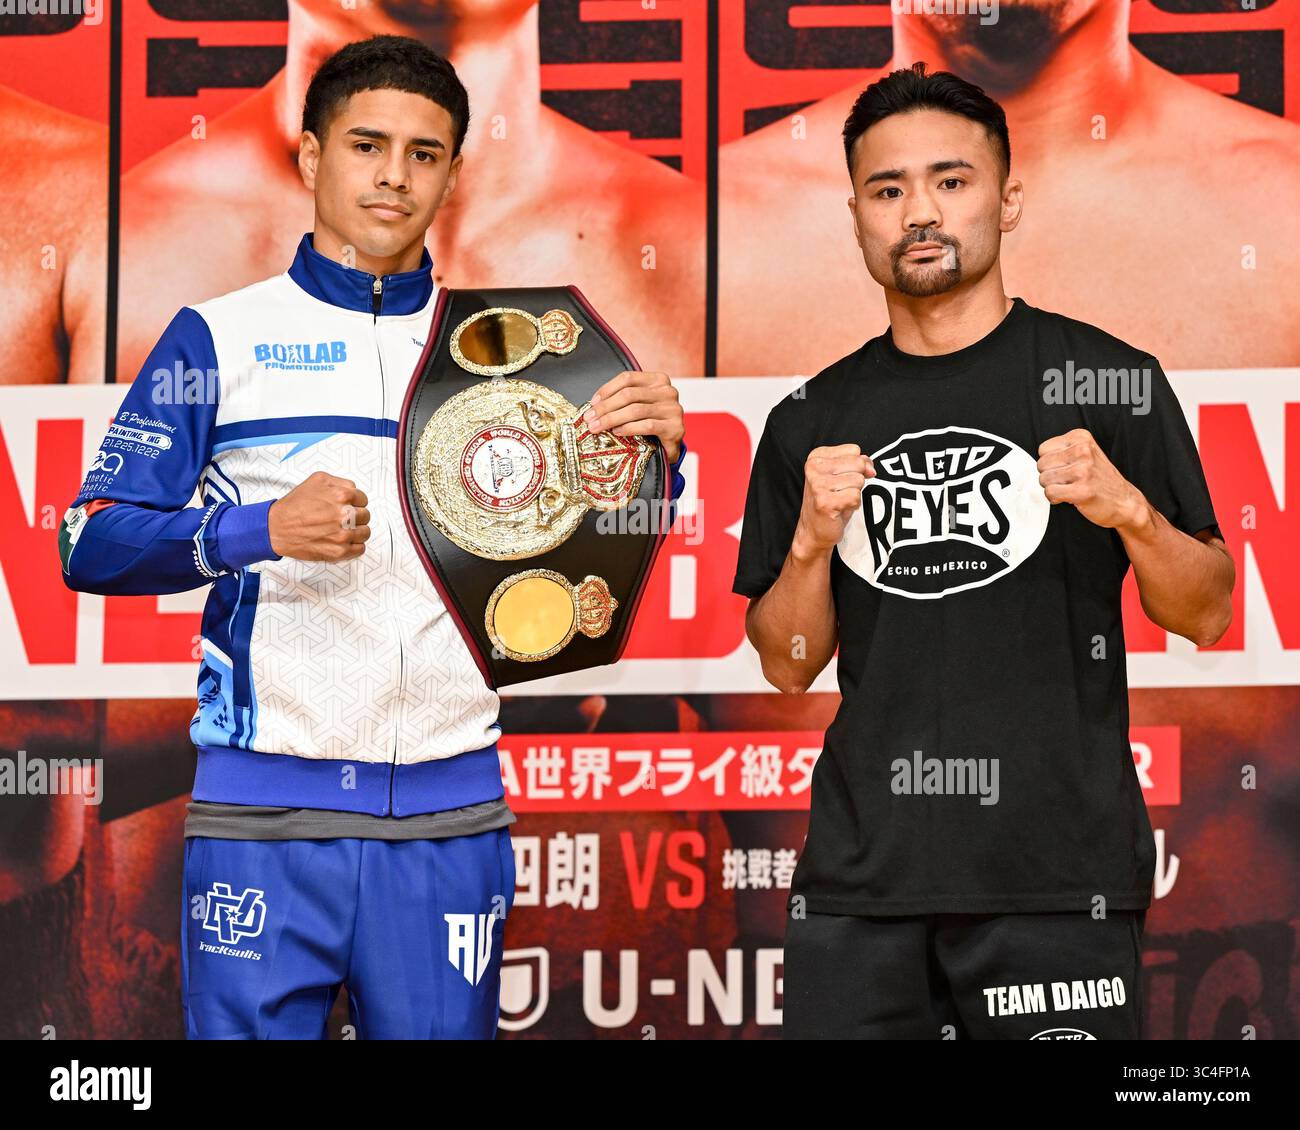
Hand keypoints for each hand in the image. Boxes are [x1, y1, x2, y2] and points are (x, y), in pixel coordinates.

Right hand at [268, 471, 370, 561]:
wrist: (276, 529)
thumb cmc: (293, 506)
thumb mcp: (316, 480)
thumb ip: (339, 482)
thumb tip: (353, 489)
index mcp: (342, 495)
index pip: (363, 499)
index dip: (355, 502)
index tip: (348, 506)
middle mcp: (344, 515)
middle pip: (365, 516)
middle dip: (356, 516)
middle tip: (343, 518)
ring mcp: (343, 535)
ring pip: (365, 533)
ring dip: (357, 531)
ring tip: (344, 530)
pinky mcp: (339, 551)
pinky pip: (360, 549)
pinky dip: (354, 546)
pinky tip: (343, 541)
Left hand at [582, 370, 683, 463]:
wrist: (670, 445)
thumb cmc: (651, 421)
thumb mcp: (639, 404)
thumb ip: (624, 399)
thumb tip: (594, 404)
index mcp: (658, 380)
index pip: (628, 378)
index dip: (607, 389)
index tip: (592, 402)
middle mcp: (668, 391)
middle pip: (629, 394)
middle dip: (605, 407)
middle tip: (589, 418)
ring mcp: (673, 409)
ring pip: (636, 410)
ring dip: (612, 419)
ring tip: (597, 427)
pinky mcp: (675, 427)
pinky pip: (647, 426)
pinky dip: (629, 428)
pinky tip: (617, 432)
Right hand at [792, 444, 874, 558]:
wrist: (814, 530)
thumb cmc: (830, 501)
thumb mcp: (843, 475)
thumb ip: (859, 463)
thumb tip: (871, 470)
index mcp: (816, 457)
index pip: (854, 450)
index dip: (857, 466)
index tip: (843, 478)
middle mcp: (814, 467)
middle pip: (858, 463)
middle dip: (856, 480)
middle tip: (841, 492)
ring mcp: (818, 485)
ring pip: (858, 480)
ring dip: (854, 494)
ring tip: (840, 500)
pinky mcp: (825, 502)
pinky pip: (856, 496)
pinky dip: (853, 505)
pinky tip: (840, 509)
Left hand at [1037, 428, 1147, 530]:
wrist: (1124, 501)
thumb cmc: (1100, 479)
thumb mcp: (1086, 453)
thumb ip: (1063, 450)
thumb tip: (1037, 459)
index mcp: (1081, 438)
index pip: (1043, 449)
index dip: (1050, 462)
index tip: (1065, 468)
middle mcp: (1083, 451)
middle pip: (1041, 464)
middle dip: (1049, 475)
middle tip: (1067, 480)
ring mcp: (1083, 470)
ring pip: (1044, 479)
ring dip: (1052, 488)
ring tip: (1070, 488)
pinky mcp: (1082, 490)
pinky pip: (1050, 493)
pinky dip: (1055, 499)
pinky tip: (1068, 497)